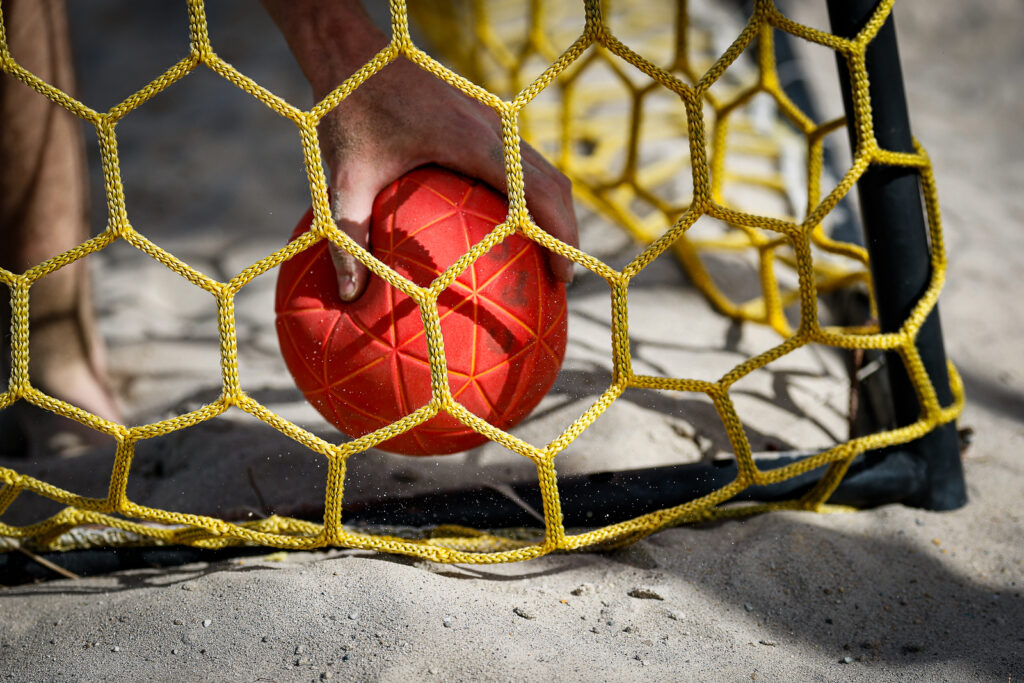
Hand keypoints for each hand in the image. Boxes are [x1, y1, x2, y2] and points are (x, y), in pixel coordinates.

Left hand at [262, 0, 576, 300]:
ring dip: (554, 212)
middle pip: (552, 183)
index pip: (534, 191)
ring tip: (546, 259)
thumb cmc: (347, 112)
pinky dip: (532, 193)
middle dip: (566, 232)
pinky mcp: (482, 117)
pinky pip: (521, 159)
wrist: (354, 53)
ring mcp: (490, 118)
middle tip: (560, 281)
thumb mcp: (342, 180)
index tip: (561, 276)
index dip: (558, 234)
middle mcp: (491, 127)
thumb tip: (346, 295)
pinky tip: (510, 227)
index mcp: (469, 141)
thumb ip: (348, 239)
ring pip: (542, 169)